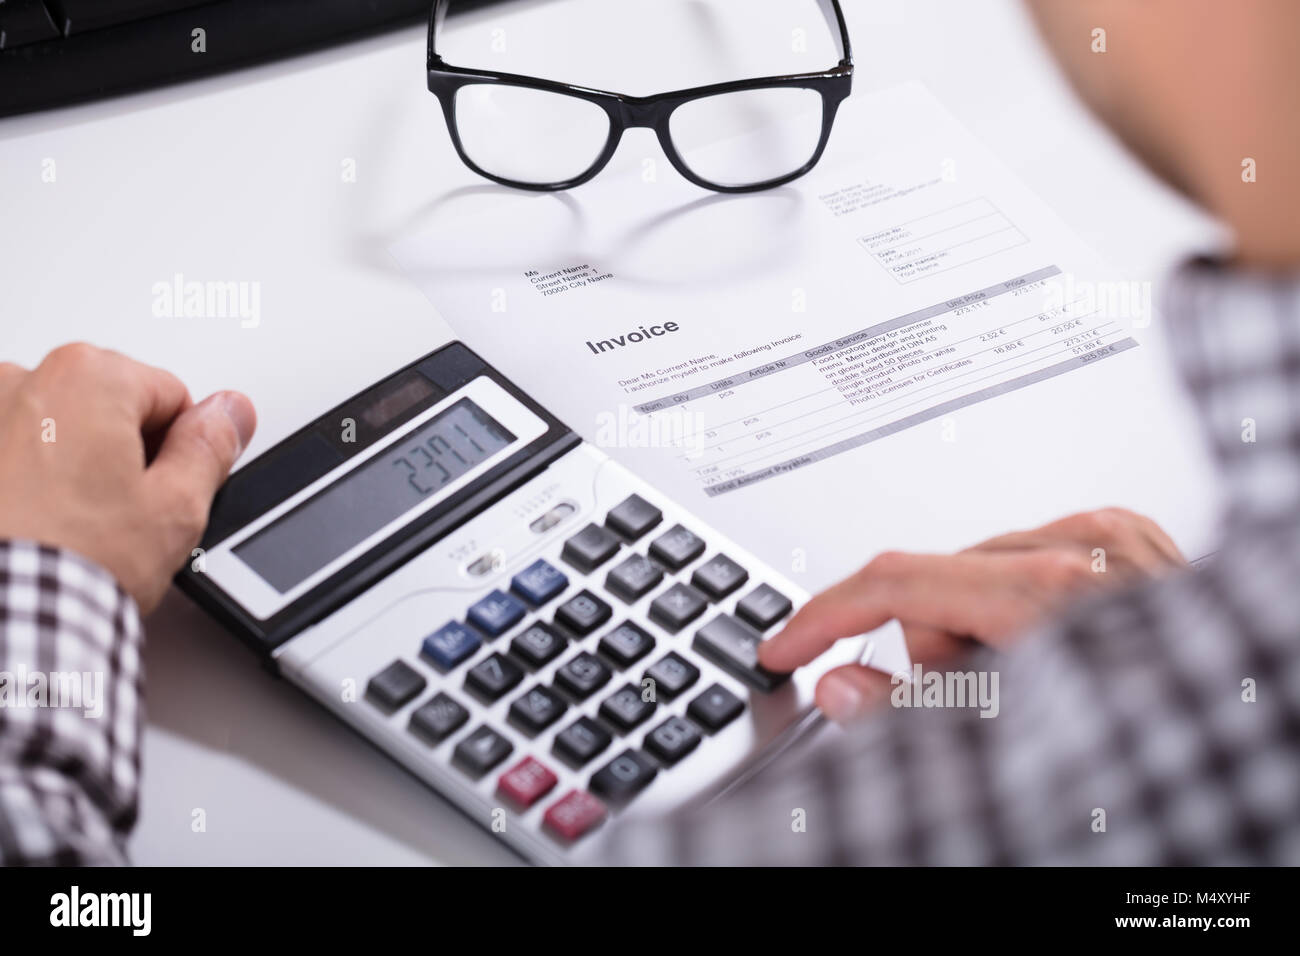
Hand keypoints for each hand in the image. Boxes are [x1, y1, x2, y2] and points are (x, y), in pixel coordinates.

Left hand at [0, 343, 255, 612]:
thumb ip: (210, 445)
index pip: (170, 396)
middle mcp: (23, 380)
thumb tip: (229, 412)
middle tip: (120, 517)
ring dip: (70, 466)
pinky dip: (23, 481)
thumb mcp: (176, 506)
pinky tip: (34, 525)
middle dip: (122, 455)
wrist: (6, 612)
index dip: (180, 451)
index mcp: (88, 376)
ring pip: (58, 430)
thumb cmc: (71, 563)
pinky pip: (12, 454)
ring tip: (71, 528)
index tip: (163, 493)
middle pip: (110, 407)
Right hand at [758, 508, 1185, 722]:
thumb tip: (839, 688)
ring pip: (978, 571)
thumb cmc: (1154, 731)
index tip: (788, 647)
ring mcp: (1107, 535)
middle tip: (985, 698)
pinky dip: (1022, 602)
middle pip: (935, 584)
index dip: (823, 617)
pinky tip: (1058, 642)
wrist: (1248, 720)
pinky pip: (1024, 557)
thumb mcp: (1013, 738)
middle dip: (937, 650)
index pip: (893, 582)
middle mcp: (1078, 547)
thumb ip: (909, 712)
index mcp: (1046, 592)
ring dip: (982, 629)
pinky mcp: (1125, 530)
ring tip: (1039, 674)